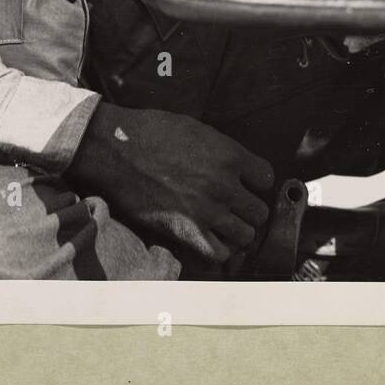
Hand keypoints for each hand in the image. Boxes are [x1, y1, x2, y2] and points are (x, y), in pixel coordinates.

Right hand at [65, 100, 274, 262]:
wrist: (117, 149)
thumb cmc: (152, 132)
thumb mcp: (197, 130)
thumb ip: (223, 151)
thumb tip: (237, 167)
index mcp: (229, 155)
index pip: (267, 178)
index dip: (256, 182)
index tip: (245, 183)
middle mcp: (224, 185)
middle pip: (260, 211)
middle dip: (249, 210)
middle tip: (234, 207)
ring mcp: (207, 211)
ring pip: (246, 235)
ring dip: (237, 231)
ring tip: (223, 224)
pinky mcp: (187, 231)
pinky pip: (219, 253)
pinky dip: (219, 249)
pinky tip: (209, 237)